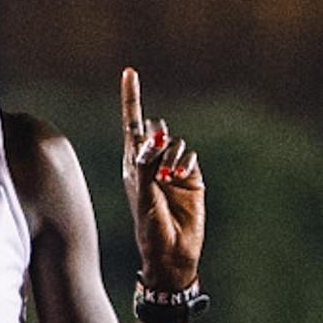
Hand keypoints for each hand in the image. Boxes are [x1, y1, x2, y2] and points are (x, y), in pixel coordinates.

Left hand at [119, 68, 204, 289]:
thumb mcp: (142, 193)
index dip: (131, 98)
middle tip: (155, 164)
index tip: (130, 72)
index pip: (131, 125)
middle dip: (157, 138)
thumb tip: (153, 136)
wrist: (172, 251)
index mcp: (133, 164)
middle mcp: (152, 162)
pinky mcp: (192, 177)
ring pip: (175, 143)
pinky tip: (180, 178)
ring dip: (171, 155)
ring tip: (168, 178)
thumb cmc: (149, 225)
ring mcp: (173, 169)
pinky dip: (185, 164)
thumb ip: (146, 163)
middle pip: (155, 130)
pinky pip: (190, 156)